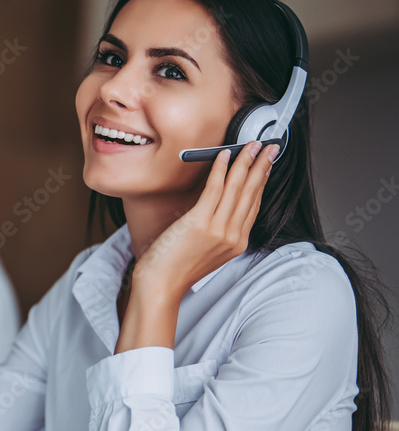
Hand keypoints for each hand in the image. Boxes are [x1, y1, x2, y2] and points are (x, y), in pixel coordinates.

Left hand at [133, 141, 277, 299]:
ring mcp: (219, 230)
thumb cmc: (175, 268)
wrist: (161, 284)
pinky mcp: (200, 223)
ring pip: (237, 188)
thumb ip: (216, 230)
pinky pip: (214, 189)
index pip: (253, 205)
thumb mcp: (204, 249)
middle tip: (268, 147)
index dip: (261, 181)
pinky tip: (225, 155)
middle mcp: (232, 236)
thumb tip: (216, 204)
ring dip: (245, 162)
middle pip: (251, 194)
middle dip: (261, 166)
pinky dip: (221, 170)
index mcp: (236, 242)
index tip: (266, 164)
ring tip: (251, 145)